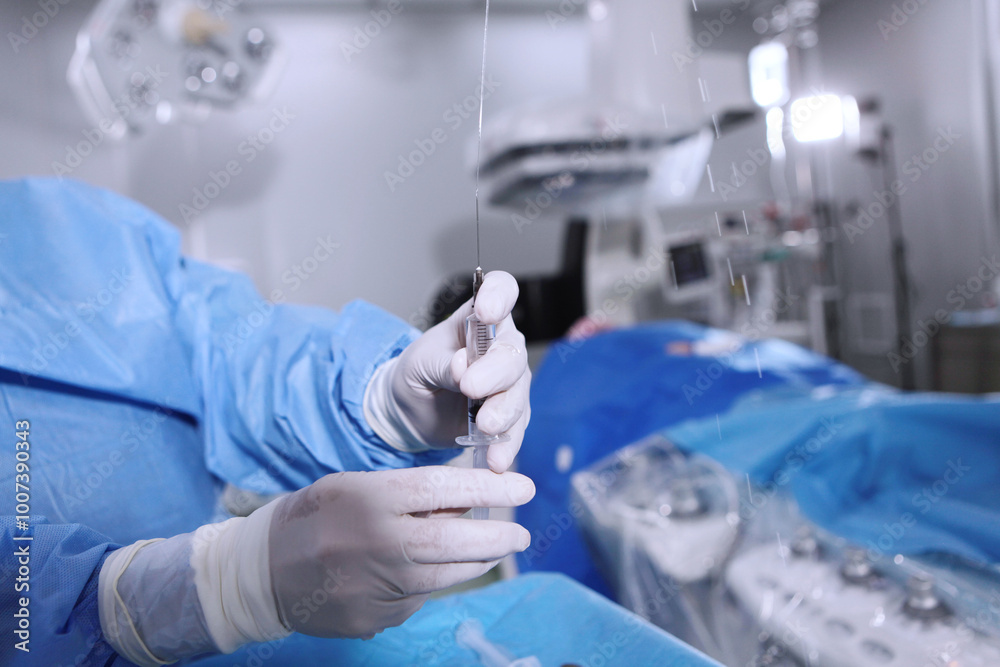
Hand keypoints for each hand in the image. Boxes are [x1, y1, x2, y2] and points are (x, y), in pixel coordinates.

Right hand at [269, 466, 534, 637]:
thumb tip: (468, 502)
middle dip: (497, 536)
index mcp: (368, 499)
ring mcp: (375, 586)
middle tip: (522, 532)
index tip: (523, 486)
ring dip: (478, 561)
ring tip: (496, 548)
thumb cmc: (316, 516)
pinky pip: (421, 597)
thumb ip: (410, 494)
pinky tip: (440, 569)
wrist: (261, 573)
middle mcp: (375, 543)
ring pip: (445, 575)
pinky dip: (438, 581)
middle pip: (452, 540)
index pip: (441, 488)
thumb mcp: (357, 486)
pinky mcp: (375, 617)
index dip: (488, 487)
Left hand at [365, 271, 530, 471]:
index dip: (500, 296)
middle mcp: (500, 346)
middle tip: (471, 388)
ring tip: (485, 427)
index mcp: (477, 320)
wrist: (413, 412)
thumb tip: (463, 366)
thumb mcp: (419, 363)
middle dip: (496, 372)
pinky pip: (517, 429)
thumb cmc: (417, 374)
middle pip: (513, 351)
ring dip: (504, 411)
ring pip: (520, 392)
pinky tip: (496, 458)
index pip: (501, 291)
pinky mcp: (511, 415)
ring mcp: (509, 382)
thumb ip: (442, 363)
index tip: (487, 312)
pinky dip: (508, 444)